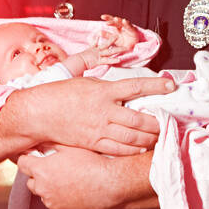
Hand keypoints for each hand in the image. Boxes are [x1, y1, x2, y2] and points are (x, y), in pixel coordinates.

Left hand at [17, 145, 116, 208]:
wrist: (109, 184)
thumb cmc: (92, 164)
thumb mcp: (69, 147)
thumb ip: (50, 144)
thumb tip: (41, 142)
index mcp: (41, 170)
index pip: (22, 164)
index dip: (27, 159)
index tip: (32, 158)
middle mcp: (43, 188)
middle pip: (30, 182)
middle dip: (38, 175)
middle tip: (52, 169)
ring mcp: (52, 202)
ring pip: (43, 195)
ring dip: (49, 189)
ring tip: (66, 180)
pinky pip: (56, 205)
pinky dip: (60, 199)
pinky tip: (73, 190)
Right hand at [23, 75, 174, 155]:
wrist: (37, 114)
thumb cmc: (57, 93)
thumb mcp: (78, 74)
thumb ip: (96, 68)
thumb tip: (107, 58)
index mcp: (103, 91)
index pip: (136, 87)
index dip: (156, 87)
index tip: (171, 86)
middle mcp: (104, 111)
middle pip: (139, 120)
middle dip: (157, 123)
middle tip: (166, 122)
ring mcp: (99, 129)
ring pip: (133, 137)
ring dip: (149, 138)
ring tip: (158, 136)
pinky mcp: (93, 143)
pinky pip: (119, 150)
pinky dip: (134, 150)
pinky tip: (142, 148)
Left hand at [98, 14, 141, 54]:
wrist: (132, 49)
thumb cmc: (123, 44)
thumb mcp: (114, 40)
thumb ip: (107, 36)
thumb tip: (99, 32)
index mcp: (117, 28)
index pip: (112, 21)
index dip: (107, 18)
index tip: (102, 16)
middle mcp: (122, 26)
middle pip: (116, 21)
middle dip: (111, 19)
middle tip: (105, 17)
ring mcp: (128, 28)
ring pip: (123, 23)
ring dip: (119, 21)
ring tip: (115, 19)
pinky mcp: (134, 31)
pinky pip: (130, 27)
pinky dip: (127, 24)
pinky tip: (124, 21)